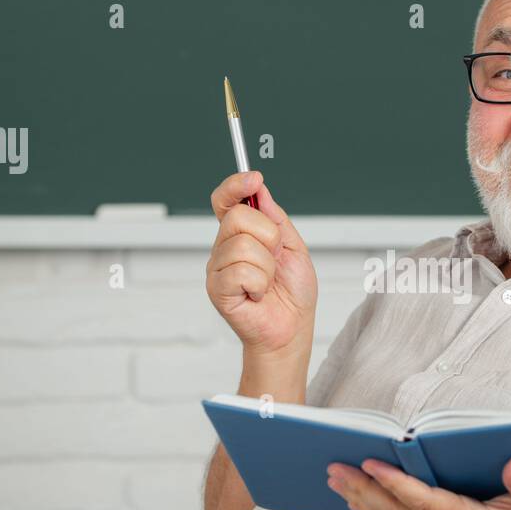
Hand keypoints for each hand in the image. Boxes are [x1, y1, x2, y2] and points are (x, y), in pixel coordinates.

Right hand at [206, 171, 316, 359]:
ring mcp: (217, 268)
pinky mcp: (217, 289)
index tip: (253, 179)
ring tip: (268, 282)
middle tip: (275, 259)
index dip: (235, 186)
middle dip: (268, 237)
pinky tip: (258, 294)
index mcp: (241, 234)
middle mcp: (224, 248)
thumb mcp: (293, 247)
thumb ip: (275, 217)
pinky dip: (260, 284)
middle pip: (237, 217)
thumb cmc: (293, 293)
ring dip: (267, 266)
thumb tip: (258, 188)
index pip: (225, 201)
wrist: (292, 330)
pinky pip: (240, 271)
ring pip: (242, 245)